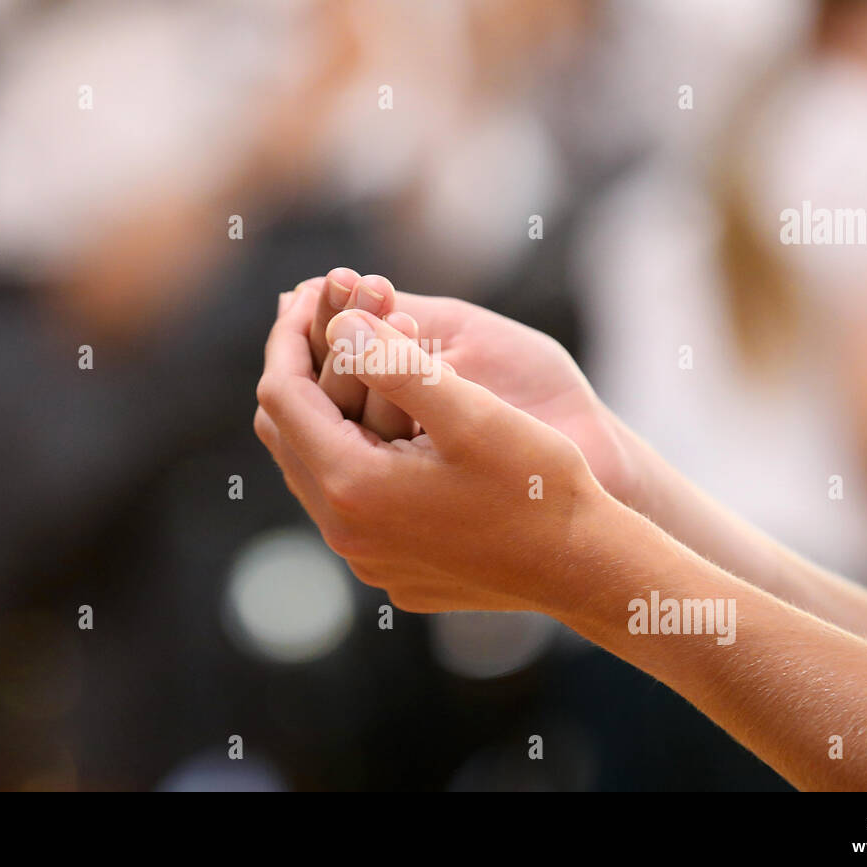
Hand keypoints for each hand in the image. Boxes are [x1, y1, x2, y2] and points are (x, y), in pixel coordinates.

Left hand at [254, 287, 608, 613]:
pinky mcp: (390, 571)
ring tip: (350, 362)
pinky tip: (384, 425)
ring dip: (323, 412)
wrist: (585, 568)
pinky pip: (345, 504)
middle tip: (320, 321)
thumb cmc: (536, 486)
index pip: (281, 396)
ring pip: (312, 470)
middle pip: (284, 434)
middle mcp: (345, 532)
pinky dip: (349, 453)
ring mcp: (365, 559)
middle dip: (298, 370)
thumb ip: (396, 363)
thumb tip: (339, 325)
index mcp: (353, 487)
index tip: (309, 295)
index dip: (288, 337)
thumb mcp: (470, 411)